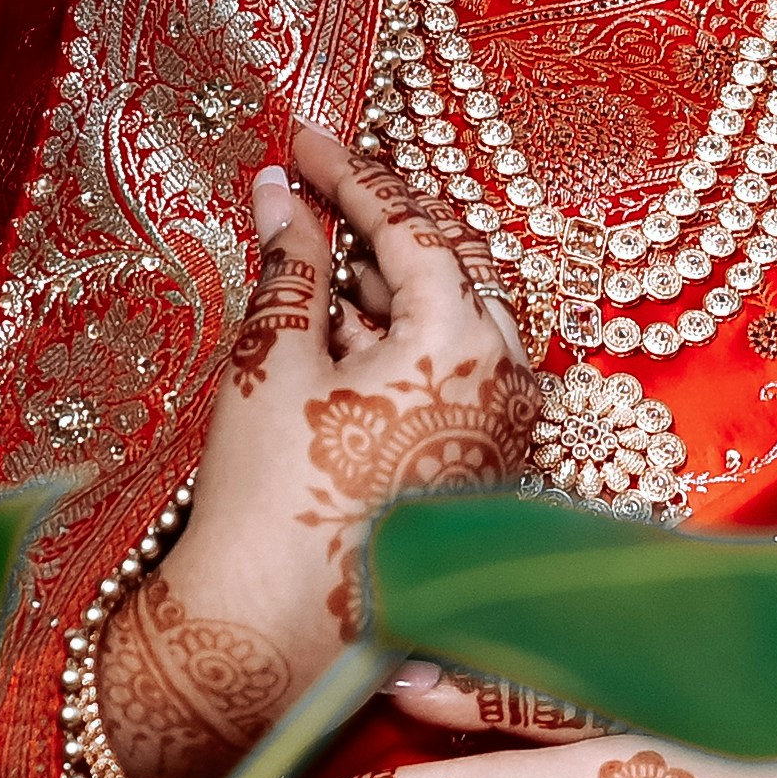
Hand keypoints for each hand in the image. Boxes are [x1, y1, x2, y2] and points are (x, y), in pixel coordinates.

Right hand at [91, 124, 542, 777]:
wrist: (270, 636)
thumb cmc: (271, 500)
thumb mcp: (271, 364)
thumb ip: (288, 266)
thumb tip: (279, 195)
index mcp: (466, 345)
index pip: (415, 228)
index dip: (350, 175)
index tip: (302, 141)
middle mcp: (506, 387)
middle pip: (442, 276)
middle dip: (368, 232)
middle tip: (303, 194)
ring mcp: (499, 437)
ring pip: (444, 331)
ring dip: (376, 291)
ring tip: (302, 260)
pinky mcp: (478, 477)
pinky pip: (446, 384)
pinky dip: (392, 350)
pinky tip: (332, 333)